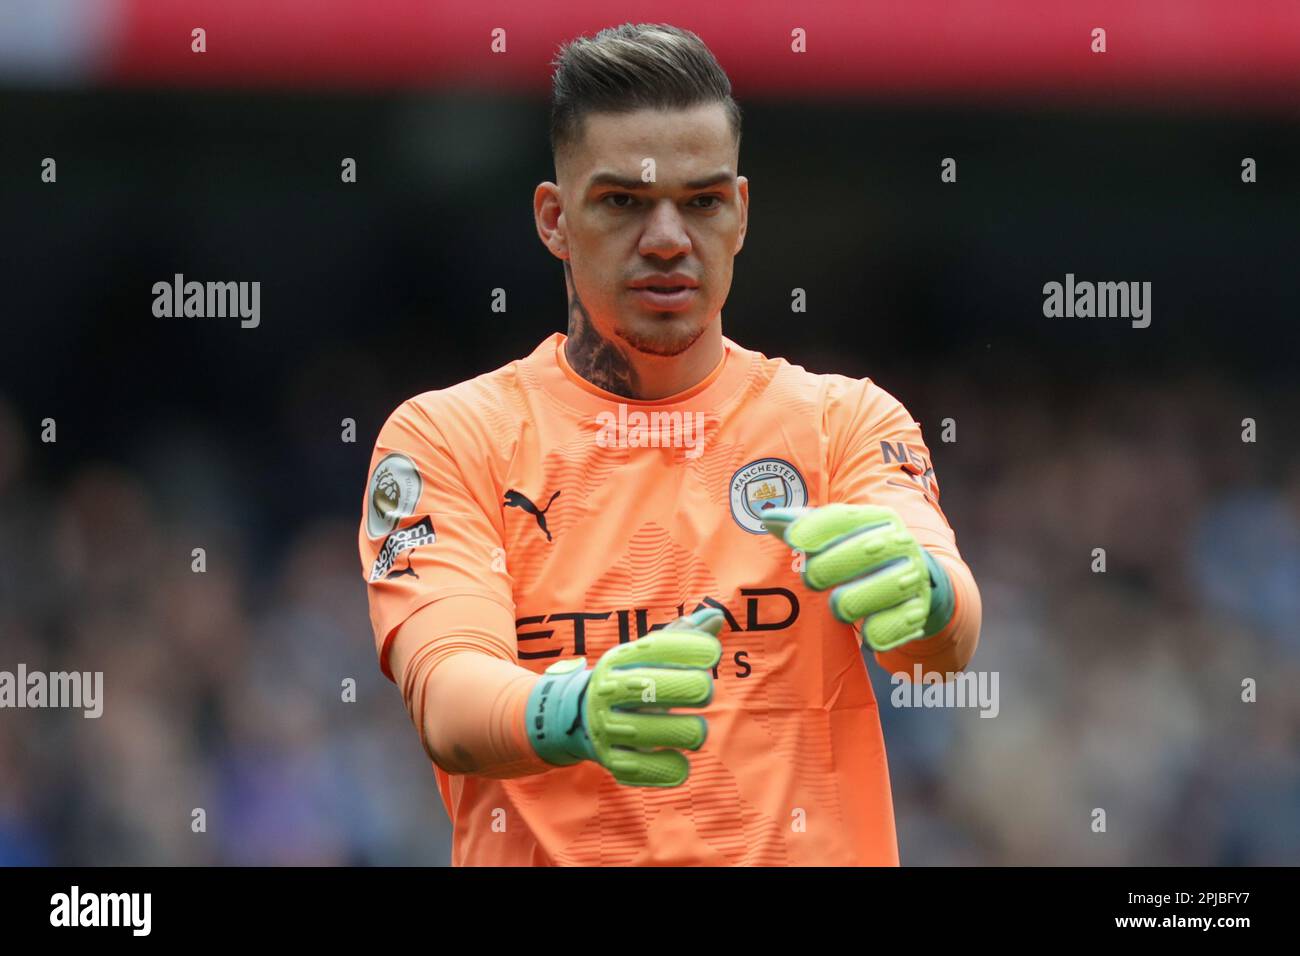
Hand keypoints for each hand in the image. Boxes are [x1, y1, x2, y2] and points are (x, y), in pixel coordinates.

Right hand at [525, 608, 723, 786]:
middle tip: (706, 691)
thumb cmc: (634, 679)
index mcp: (618, 661)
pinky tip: (682, 759)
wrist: (584, 718)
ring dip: (686, 730)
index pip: (653, 647)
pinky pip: (647, 769)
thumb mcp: (650, 655)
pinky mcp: (614, 761)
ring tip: (697, 730)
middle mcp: (607, 691)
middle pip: (649, 686)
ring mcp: (607, 728)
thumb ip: (684, 636)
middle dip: (688, 687)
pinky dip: (672, 767)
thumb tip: (717, 616)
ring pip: (650, 731)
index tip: (714, 653)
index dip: (686, 648)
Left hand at [761, 503, 953, 651]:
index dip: (817, 527)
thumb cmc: (861, 556)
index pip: (845, 517)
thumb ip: (804, 528)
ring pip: (890, 585)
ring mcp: (912, 576)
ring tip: (838, 607)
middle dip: (835, 564)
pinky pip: (903, 621)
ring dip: (859, 597)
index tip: (792, 540)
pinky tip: (868, 636)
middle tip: (811, 580)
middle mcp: (899, 543)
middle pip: (868, 548)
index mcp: (877, 518)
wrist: (916, 580)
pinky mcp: (918, 610)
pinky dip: (885, 630)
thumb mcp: (838, 537)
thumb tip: (769, 518)